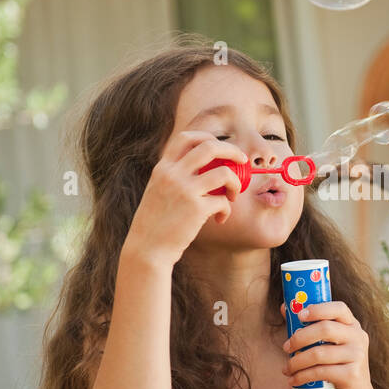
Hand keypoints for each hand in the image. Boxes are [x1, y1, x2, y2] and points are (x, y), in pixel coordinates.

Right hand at [122, 131, 248, 267]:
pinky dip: (226, 210)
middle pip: (209, 147)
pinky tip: (220, 219)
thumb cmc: (155, 224)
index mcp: (163, 168)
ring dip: (235, 182)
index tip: (220, 148)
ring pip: (224, 172)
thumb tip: (206, 169)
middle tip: (242, 161)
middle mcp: (172, 174)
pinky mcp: (196, 209)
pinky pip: (223, 201)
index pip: (186, 138)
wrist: (146, 249)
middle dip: (232, 150)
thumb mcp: (158, 191)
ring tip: (232, 195)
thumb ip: (175, 177)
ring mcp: (184, 190)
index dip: (208, 138)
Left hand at [279, 300, 379, 388]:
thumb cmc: (337, 366)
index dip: (318, 309)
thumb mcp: (328, 344)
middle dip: (300, 337)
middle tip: (286, 347)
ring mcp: (357, 356)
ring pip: (319, 353)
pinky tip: (293, 380)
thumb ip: (310, 327)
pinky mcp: (352, 375)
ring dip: (297, 361)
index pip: (339, 308)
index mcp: (352, 325)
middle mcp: (358, 337)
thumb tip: (286, 308)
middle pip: (325, 329)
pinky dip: (302, 376)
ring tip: (287, 368)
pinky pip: (320, 372)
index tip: (299, 315)